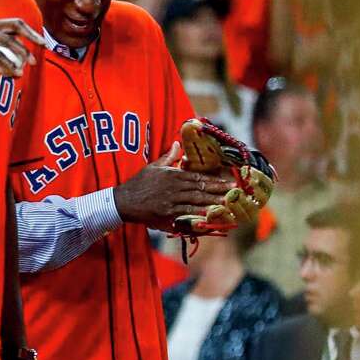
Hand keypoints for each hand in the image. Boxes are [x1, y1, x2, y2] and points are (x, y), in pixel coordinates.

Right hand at [0, 19, 45, 78]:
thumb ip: (2, 62)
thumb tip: (19, 71)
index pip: (16, 24)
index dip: (31, 33)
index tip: (43, 43)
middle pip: (16, 26)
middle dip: (31, 38)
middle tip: (40, 53)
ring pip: (8, 42)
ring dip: (20, 55)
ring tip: (26, 68)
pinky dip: (8, 66)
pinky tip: (15, 74)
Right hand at [112, 142, 234, 231]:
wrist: (124, 201)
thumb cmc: (139, 183)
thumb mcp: (153, 167)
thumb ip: (168, 157)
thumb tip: (177, 143)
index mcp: (172, 175)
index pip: (197, 177)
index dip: (214, 179)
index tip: (228, 181)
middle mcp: (174, 188)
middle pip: (200, 188)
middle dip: (219, 190)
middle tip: (234, 191)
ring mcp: (171, 201)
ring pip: (196, 201)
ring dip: (213, 202)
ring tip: (228, 203)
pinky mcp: (167, 214)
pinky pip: (186, 214)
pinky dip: (199, 214)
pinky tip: (211, 215)